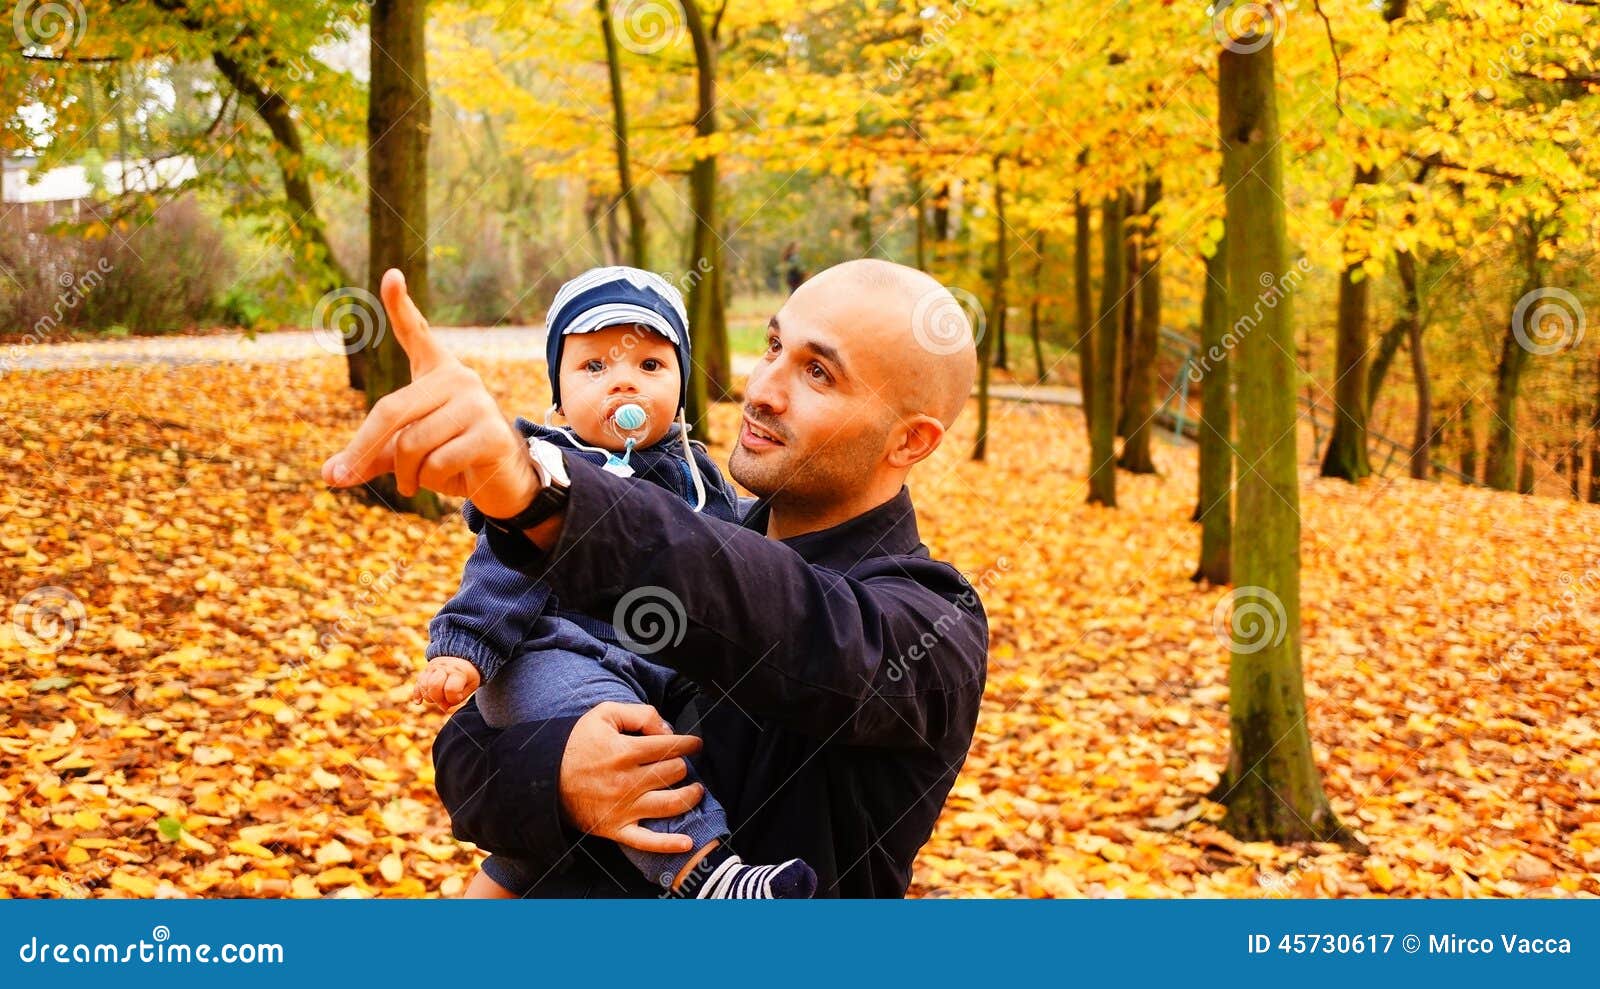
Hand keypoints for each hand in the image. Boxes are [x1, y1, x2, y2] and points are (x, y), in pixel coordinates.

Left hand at [320, 269, 538, 519]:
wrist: (505, 481)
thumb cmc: (451, 458)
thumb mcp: (405, 452)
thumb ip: (370, 456)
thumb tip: (329, 476)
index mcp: (437, 373)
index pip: (417, 334)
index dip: (401, 306)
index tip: (391, 275)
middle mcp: (459, 379)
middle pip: (392, 411)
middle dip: (364, 448)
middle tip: (343, 474)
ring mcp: (478, 405)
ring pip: (413, 444)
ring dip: (406, 474)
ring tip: (416, 481)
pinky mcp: (492, 434)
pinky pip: (439, 462)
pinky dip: (432, 481)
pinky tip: (449, 481)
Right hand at [414, 656, 480, 709]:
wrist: (461, 658)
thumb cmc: (467, 676)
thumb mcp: (470, 685)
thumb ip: (458, 698)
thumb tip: (444, 708)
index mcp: (458, 671)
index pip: (450, 689)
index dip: (453, 699)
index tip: (458, 698)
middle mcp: (443, 667)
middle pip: (433, 685)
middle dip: (438, 699)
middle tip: (445, 701)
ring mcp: (432, 668)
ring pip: (423, 686)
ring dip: (429, 697)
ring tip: (439, 697)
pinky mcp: (424, 671)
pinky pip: (417, 684)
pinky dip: (417, 694)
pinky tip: (418, 702)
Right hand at [559, 702, 705, 854]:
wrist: (543, 779)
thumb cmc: (577, 744)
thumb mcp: (604, 715)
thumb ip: (640, 714)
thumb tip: (668, 730)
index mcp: (624, 751)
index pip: (669, 747)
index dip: (688, 743)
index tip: (695, 744)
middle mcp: (627, 781)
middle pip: (673, 774)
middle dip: (683, 766)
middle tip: (682, 764)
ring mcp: (622, 808)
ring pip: (670, 804)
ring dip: (689, 797)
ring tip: (696, 791)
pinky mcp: (616, 829)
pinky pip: (647, 841)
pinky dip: (669, 844)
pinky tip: (687, 842)